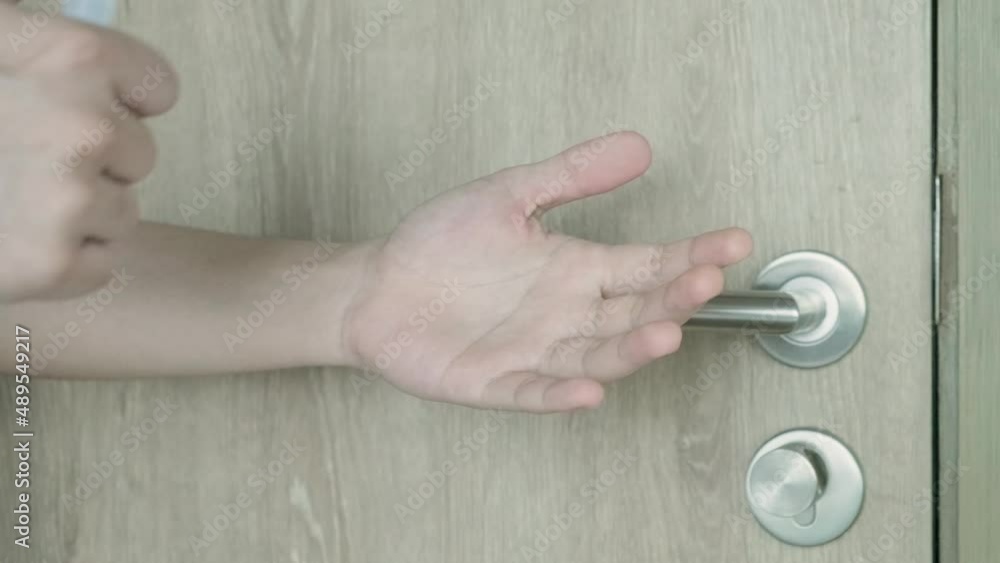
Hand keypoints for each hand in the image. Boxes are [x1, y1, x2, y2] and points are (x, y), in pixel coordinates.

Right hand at [0, 1, 177, 301]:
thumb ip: (45, 51)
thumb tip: (102, 73)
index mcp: (70, 57)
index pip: (158, 87)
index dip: (125, 103)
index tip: (89, 109)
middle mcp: (82, 125)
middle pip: (140, 154)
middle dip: (94, 162)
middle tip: (19, 160)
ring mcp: (69, 199)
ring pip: (122, 212)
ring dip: (78, 214)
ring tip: (8, 201)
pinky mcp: (53, 265)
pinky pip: (100, 263)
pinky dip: (63, 263)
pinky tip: (8, 240)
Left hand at [345, 132, 751, 411]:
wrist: (376, 286)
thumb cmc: (440, 245)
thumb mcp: (509, 195)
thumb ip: (572, 175)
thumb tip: (638, 146)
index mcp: (576, 270)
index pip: (647, 264)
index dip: (691, 254)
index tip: (733, 241)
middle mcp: (566, 314)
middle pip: (634, 312)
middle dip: (673, 298)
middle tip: (706, 281)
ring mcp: (534, 351)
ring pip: (597, 355)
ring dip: (632, 349)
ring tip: (665, 332)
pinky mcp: (494, 382)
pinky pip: (534, 391)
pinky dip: (561, 393)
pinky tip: (588, 388)